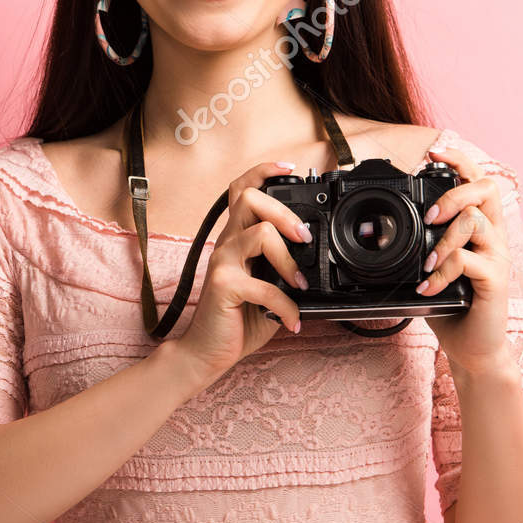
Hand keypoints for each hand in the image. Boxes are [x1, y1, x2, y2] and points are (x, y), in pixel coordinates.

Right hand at [173, 160, 311, 388]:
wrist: (206, 353)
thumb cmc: (236, 319)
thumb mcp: (266, 287)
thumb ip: (283, 270)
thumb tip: (316, 264)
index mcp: (236, 238)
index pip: (242, 190)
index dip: (264, 172)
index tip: (289, 169)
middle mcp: (226, 243)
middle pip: (250, 198)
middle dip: (285, 212)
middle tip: (303, 237)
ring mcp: (222, 262)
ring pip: (260, 233)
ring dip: (289, 259)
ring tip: (299, 284)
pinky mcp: (223, 285)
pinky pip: (264, 286)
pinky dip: (286, 307)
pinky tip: (291, 320)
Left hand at [417, 145, 513, 375]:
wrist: (473, 348)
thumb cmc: (453, 307)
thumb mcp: (432, 268)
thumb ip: (421, 245)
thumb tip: (385, 229)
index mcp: (482, 228)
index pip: (479, 181)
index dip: (460, 160)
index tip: (435, 151)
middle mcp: (494, 237)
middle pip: (486, 190)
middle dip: (452, 195)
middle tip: (430, 216)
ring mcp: (497, 257)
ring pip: (474, 222)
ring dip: (442, 240)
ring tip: (425, 263)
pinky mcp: (495, 280)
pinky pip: (468, 260)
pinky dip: (442, 271)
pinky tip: (428, 287)